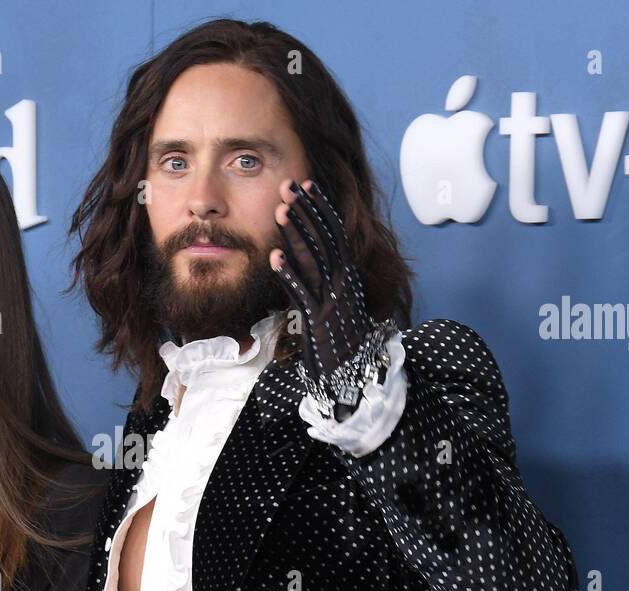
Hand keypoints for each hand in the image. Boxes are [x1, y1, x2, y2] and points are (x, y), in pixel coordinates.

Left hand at [269, 178, 392, 420]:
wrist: (354, 370)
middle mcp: (342, 281)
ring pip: (314, 260)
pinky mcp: (319, 320)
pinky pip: (302, 293)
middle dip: (305, 210)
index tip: (307, 182)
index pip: (335, 231)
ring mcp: (332, 299)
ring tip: (280, 210)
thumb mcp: (333, 296)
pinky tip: (274, 257)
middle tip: (287, 184)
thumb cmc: (339, 333)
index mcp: (347, 273)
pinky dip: (289, 274)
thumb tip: (300, 249)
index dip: (321, 206)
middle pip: (323, 238)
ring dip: (296, 234)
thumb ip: (320, 274)